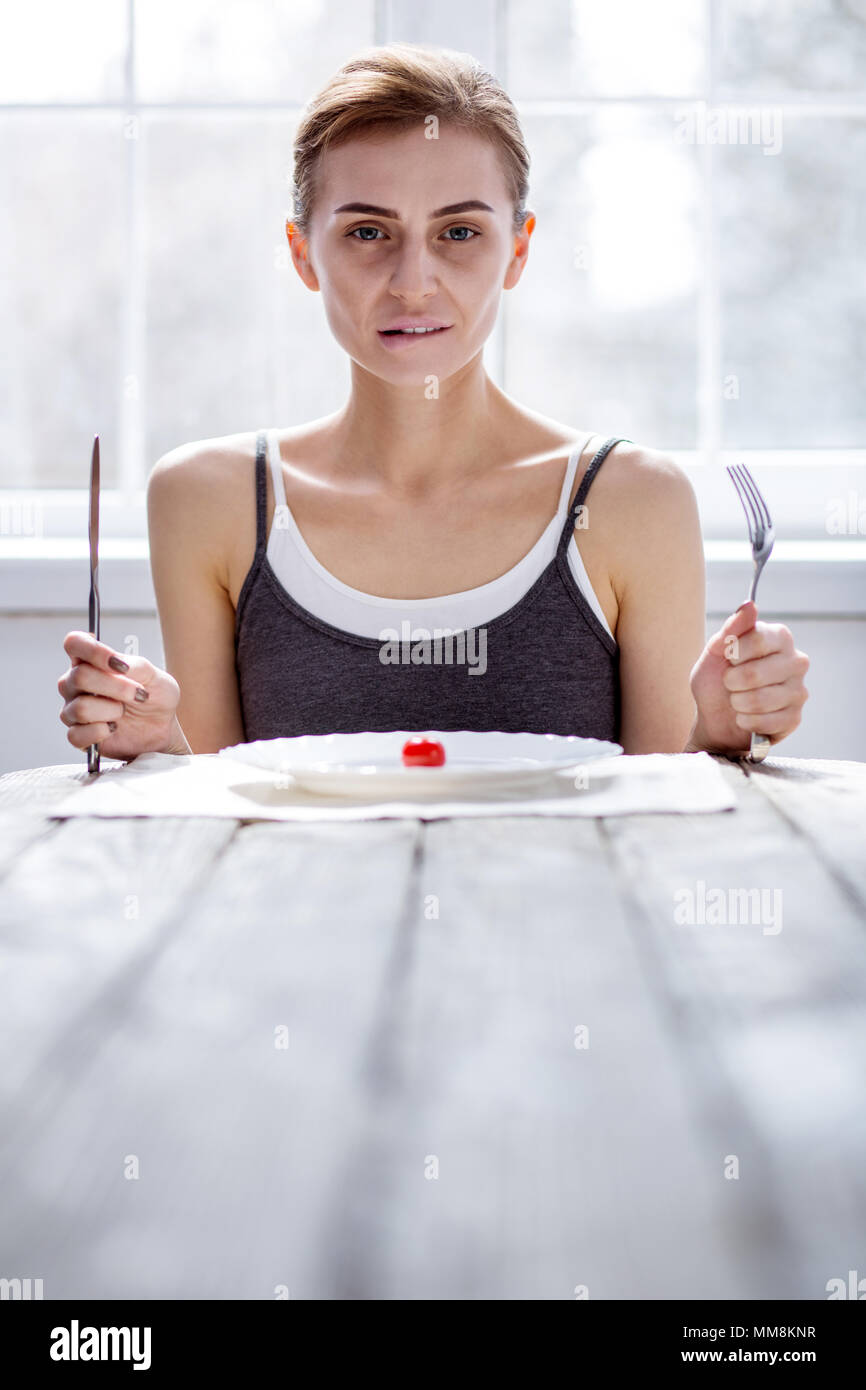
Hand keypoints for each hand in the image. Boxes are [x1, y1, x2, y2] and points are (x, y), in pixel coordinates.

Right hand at [58, 632, 187, 760]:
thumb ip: (134, 666)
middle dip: (116, 687)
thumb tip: (117, 664)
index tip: (119, 664)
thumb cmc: (154, 697)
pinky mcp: (77, 735)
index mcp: (90, 661)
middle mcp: (75, 683)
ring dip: (111, 711)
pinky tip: (113, 728)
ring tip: (123, 712)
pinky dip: (101, 732)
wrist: (162, 728)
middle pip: (79, 677)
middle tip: (138, 693)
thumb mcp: (154, 676)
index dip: (93, 651)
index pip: (74, 643)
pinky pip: (76, 735)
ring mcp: (72, 709)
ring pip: (80, 708)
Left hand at [688, 600, 809, 754]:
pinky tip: (746, 716)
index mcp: (779, 637)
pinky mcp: (795, 717)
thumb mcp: (715, 652)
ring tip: (737, 700)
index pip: (758, 639)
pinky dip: (746, 721)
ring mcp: (798, 690)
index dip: (734, 653)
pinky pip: (766, 722)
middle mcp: (796, 661)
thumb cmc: (717, 681)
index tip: (728, 658)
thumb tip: (749, 605)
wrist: (716, 717)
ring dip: (737, 703)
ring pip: (760, 700)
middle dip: (731, 682)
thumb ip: (732, 629)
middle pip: (756, 673)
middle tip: (730, 683)